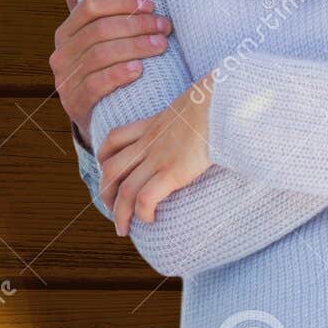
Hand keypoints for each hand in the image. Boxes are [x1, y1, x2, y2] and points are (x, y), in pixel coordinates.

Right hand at [50, 0, 171, 145]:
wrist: (98, 113)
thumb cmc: (103, 65)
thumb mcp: (95, 34)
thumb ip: (86, 4)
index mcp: (66, 31)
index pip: (90, 7)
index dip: (122, 2)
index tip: (151, 4)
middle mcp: (61, 54)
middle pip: (100, 30)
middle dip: (137, 25)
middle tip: (164, 26)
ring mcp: (66, 80)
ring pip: (99, 56)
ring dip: (134, 47)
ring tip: (161, 45)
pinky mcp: (76, 104)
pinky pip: (95, 85)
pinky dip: (119, 75)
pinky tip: (139, 70)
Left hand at [97, 73, 214, 236]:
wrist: (223, 100)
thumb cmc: (220, 98)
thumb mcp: (198, 99)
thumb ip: (197, 108)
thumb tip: (216, 108)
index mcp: (153, 125)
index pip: (115, 139)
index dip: (104, 159)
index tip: (112, 175)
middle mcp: (150, 143)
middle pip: (111, 170)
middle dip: (105, 193)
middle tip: (112, 209)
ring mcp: (159, 158)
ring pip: (124, 190)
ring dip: (119, 213)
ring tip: (124, 229)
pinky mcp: (173, 171)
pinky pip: (146, 198)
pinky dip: (142, 213)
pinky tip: (150, 219)